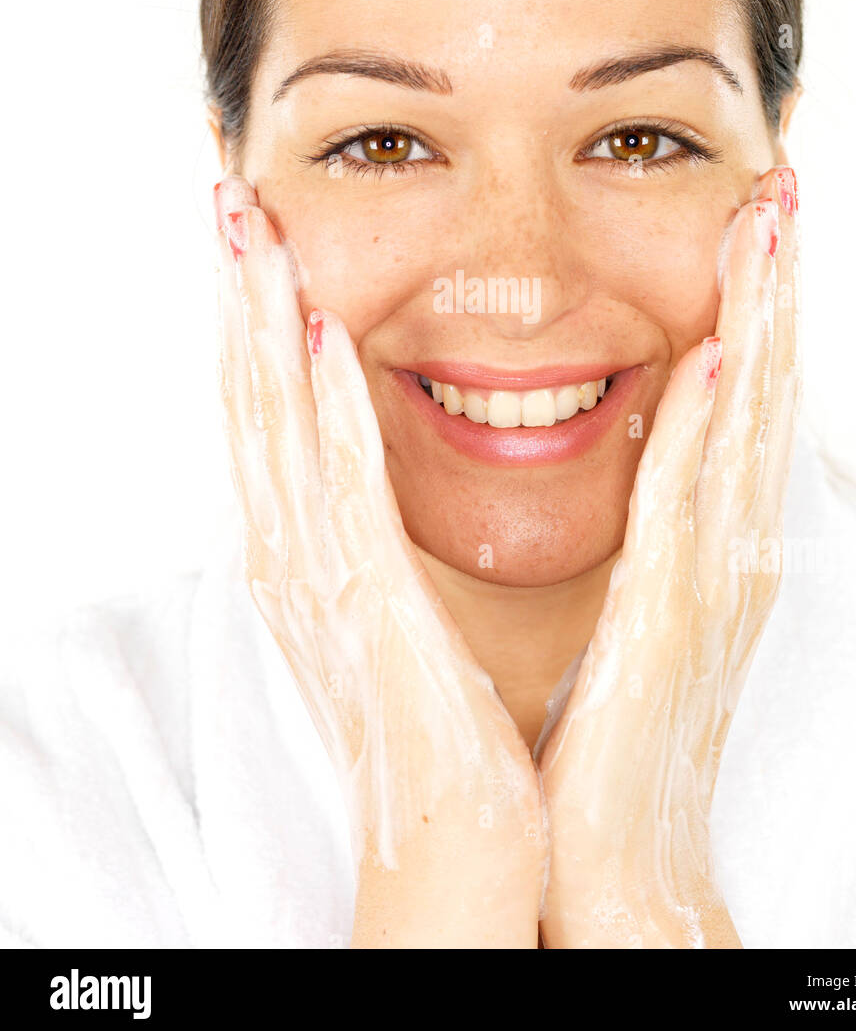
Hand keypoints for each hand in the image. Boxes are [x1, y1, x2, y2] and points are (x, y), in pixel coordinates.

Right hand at [214, 176, 546, 947]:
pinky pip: (338, 491)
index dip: (250, 321)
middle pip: (249, 401)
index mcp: (306, 548)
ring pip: (276, 427)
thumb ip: (374, 530)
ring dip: (260, 326)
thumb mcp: (391, 601)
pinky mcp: (363, 604)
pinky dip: (322, 414)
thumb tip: (378, 465)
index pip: (267, 413)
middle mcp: (292, 553)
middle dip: (235, 298)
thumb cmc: (435, 714)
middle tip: (226, 199)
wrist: (453, 831)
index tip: (253, 238)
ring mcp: (318, 577)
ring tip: (251, 235)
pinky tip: (316, 341)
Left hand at [537, 167, 800, 948]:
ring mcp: (713, 581)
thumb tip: (638, 450)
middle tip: (781, 186)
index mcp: (714, 540)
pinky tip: (718, 358)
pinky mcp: (671, 620)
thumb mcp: (640, 603)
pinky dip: (708, 431)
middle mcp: (731, 546)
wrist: (618, 849)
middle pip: (766, 390)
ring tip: (766, 228)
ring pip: (748, 426)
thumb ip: (652, 526)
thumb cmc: (618, 723)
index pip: (748, 400)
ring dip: (762, 322)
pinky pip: (690, 507)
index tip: (757, 219)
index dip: (763, 306)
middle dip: (777, 286)